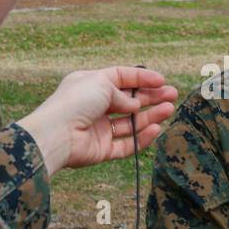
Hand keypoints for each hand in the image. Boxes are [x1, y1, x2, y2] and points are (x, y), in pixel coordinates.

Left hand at [17, 65, 177, 175]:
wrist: (57, 134)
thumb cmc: (75, 102)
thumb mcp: (101, 84)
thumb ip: (123, 94)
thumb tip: (134, 105)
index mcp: (90, 85)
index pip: (121, 78)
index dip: (141, 78)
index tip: (161, 80)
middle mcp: (95, 106)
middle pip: (128, 101)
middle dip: (151, 98)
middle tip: (172, 95)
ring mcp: (98, 129)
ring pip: (130, 123)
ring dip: (150, 116)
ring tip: (168, 110)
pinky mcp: (102, 150)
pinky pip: (126, 144)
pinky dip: (141, 137)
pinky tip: (156, 129)